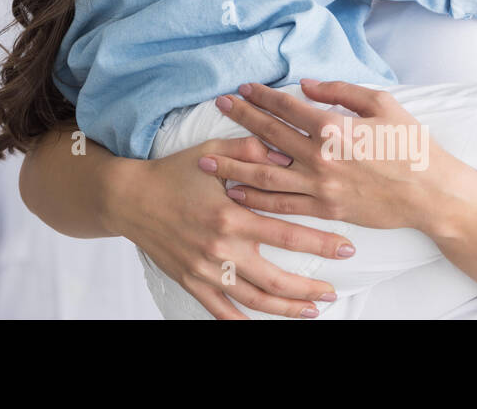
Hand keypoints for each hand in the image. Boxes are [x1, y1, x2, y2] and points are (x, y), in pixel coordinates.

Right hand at [109, 135, 355, 318]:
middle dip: (310, 289)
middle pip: (276, 279)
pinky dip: (243, 322)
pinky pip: (220, 311)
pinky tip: (263, 326)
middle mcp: (220, 248)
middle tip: (333, 292)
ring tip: (311, 311)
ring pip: (254, 300)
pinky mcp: (190, 281)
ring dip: (287, 309)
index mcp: (231, 215)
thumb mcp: (211, 152)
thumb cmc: (172, 173)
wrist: (129, 198)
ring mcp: (205, 270)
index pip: (287, 235)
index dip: (321, 244)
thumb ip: (250, 150)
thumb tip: (286, 151)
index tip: (347, 249)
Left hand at [202, 79, 457, 231]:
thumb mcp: (382, 103)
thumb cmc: (411, 143)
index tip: (241, 88)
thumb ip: (340, 91)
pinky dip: (255, 199)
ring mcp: (321, 186)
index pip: (286, 107)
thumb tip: (304, 85)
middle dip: (240, 119)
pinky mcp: (325, 209)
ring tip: (206, 160)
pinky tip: (235, 192)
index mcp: (334, 127)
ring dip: (233, 166)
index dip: (261, 96)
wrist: (432, 193)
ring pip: (265, 175)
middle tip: (217, 107)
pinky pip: (283, 204)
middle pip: (268, 135)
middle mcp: (321, 157)